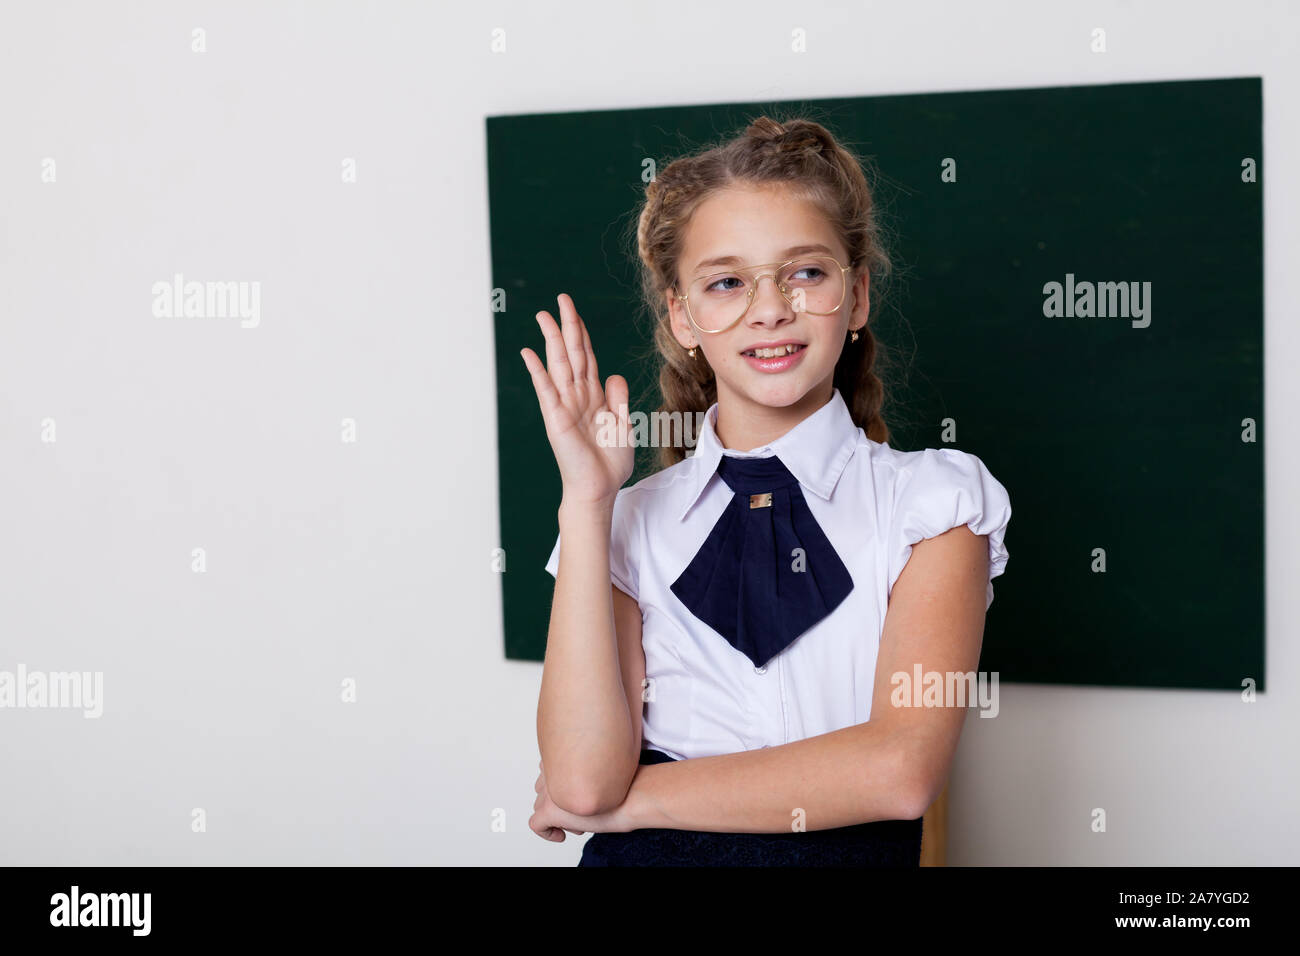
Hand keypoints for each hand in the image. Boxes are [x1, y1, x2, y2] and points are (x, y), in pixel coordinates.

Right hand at [519, 293, 633, 506]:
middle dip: (567, 325)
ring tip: (543, 315)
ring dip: (551, 339)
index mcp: (594, 396)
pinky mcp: (556, 418)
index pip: (587, 357)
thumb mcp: (623, 425)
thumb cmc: (609, 463)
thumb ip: (618, 398)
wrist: (599, 489)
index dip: (582, 334)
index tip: (574, 311)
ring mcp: (565, 405)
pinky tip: (529, 352)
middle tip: (561, 299)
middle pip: (571, 353)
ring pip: (559, 364)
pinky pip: (546, 390)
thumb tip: (613, 374)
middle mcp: (577, 396)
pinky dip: (537, 370)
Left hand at [530, 760, 631, 841]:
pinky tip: (561, 835)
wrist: (635, 795)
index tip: (576, 794)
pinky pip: (536, 825)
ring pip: (540, 807)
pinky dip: (547, 833)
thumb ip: (583, 770)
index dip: (562, 785)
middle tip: (581, 812)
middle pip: (543, 790)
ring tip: (580, 822)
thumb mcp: (602, 770)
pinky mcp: (549, 810)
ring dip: (558, 817)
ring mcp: (550, 791)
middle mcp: (553, 771)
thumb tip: (576, 785)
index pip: (548, 769)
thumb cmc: (626, 784)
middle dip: (560, 803)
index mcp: (564, 755)